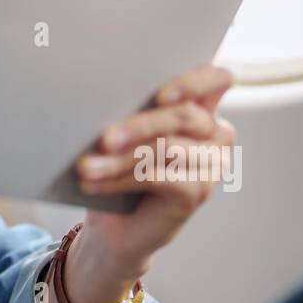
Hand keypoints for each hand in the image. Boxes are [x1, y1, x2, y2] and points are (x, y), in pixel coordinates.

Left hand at [73, 63, 236, 274]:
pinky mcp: (198, 192)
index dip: (194, 82)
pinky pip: (159, 177)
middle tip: (104, 140)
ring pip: (168, 148)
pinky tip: (95, 184)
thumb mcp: (125, 131)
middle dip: (139, 125)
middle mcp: (216, 132)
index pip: (216, 79)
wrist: (117, 223)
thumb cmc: (120, 166)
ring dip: (121, 159)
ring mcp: (212, 164)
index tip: (161, 96)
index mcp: (202, 106)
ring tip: (86, 167)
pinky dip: (122, 180)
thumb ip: (130, 109)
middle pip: (185, 115)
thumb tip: (104, 98)